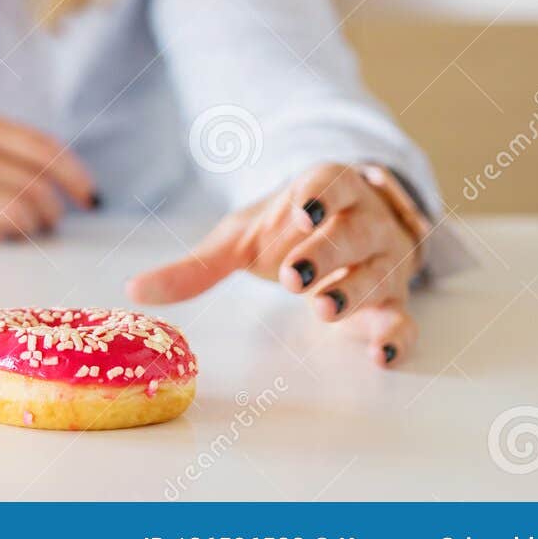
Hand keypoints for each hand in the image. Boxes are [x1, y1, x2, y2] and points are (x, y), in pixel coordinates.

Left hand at [124, 163, 422, 367]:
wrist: (349, 229)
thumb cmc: (288, 230)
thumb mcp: (242, 238)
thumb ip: (196, 265)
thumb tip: (133, 291)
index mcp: (327, 189)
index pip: (331, 182)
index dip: (319, 195)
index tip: (300, 213)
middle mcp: (364, 220)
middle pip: (353, 231)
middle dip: (324, 253)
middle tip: (291, 278)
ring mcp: (385, 259)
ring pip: (380, 271)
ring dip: (354, 290)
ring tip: (321, 309)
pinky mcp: (395, 300)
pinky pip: (404, 318)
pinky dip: (398, 336)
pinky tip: (382, 356)